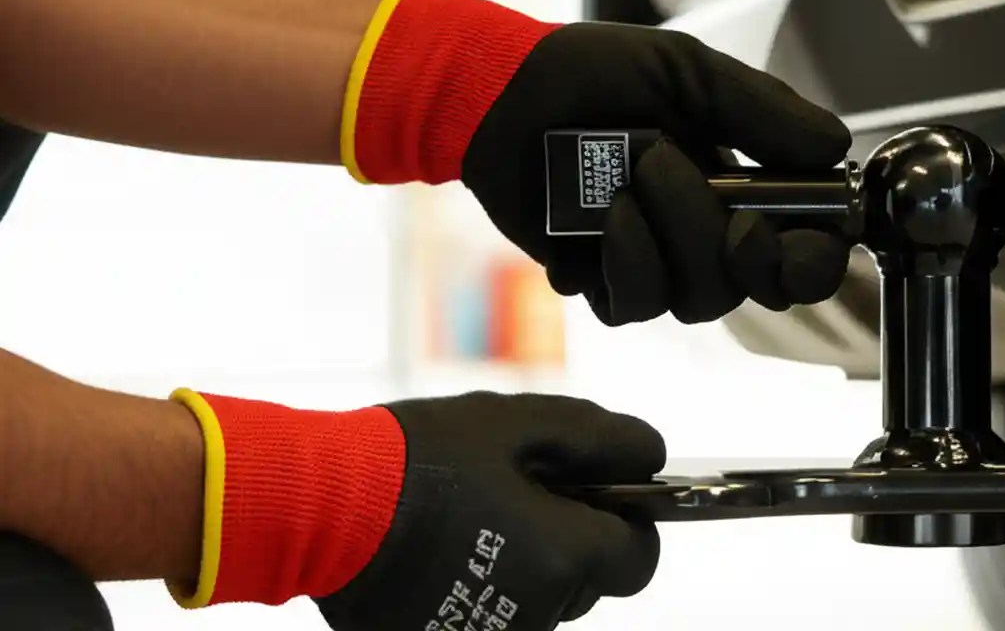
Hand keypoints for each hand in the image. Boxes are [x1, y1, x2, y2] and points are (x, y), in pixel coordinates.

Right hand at [168, 389, 663, 630]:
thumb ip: (602, 439)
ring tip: (470, 520)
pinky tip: (444, 552)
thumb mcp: (520, 424)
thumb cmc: (421, 459)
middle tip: (514, 496)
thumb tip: (652, 455)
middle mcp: (540, 614)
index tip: (593, 495)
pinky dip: (482, 591)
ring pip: (541, 603)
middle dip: (567, 541)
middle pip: (586, 582)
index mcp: (565, 556)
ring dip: (525, 566)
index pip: (639, 557)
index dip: (624, 521)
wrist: (322, 507)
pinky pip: (494, 619)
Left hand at [462, 23, 853, 325]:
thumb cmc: (593, 73)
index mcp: (745, 185)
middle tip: (669, 167)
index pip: (805, 252)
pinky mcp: (604, 281)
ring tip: (619, 180)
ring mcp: (657, 262)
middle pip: (752, 285)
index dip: (810, 262)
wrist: (505, 93)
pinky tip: (593, 220)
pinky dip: (616, 261)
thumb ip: (761, 110)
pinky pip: (630, 307)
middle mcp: (708, 233)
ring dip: (658, 236)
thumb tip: (835, 145)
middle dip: (716, 234)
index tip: (790, 239)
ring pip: (694, 300)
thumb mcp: (686, 71)